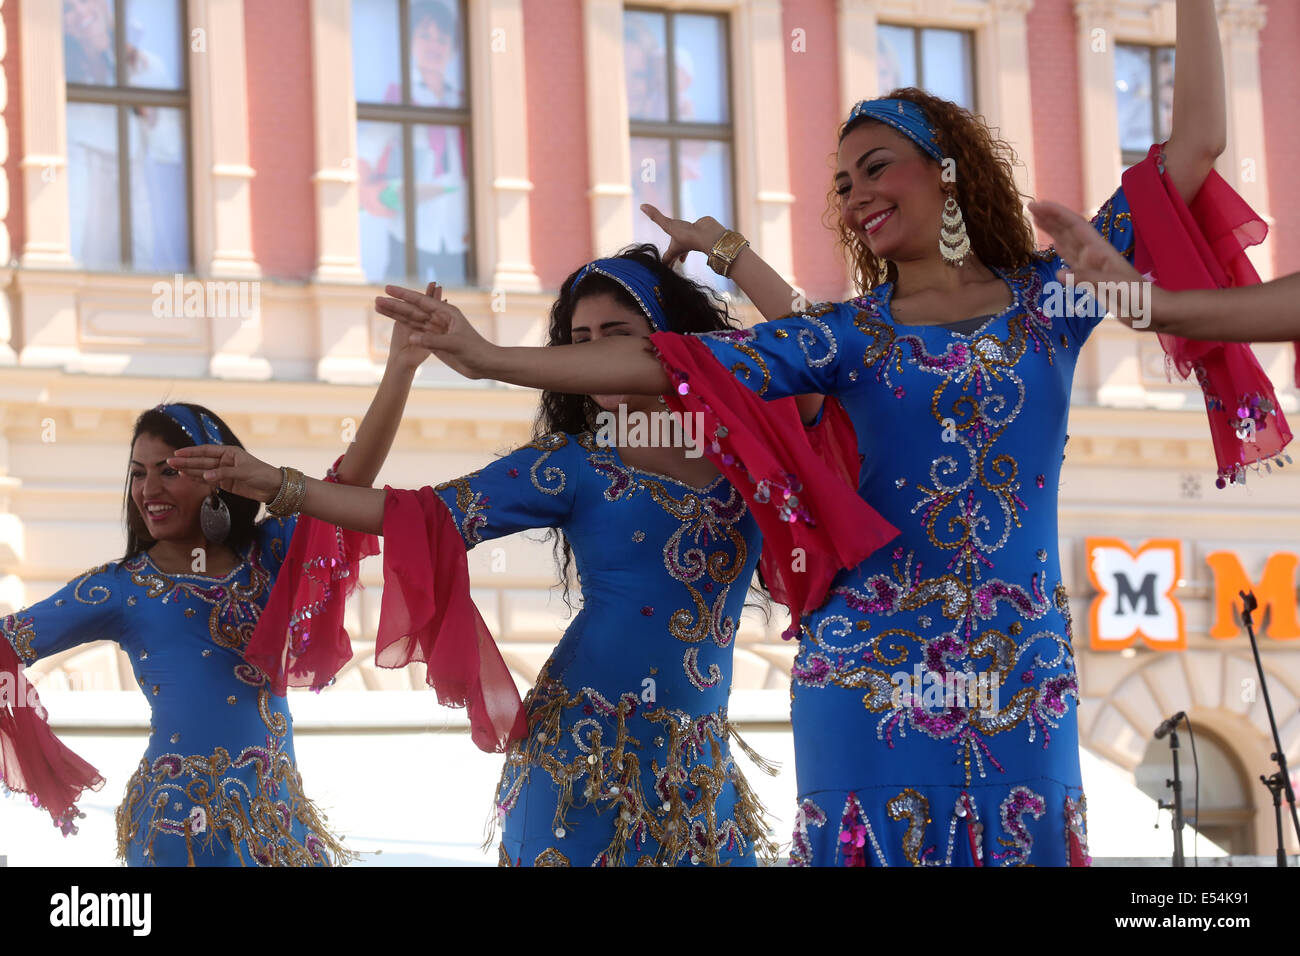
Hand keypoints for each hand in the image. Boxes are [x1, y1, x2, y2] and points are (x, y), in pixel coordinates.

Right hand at [167, 445, 284, 503]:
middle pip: (202, 461)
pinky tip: (187, 477)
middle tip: (170, 462)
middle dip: (186, 461)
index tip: (177, 452)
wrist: (274, 488)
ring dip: (189, 470)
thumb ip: (224, 474)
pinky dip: (198, 479)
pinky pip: (209, 480)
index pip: (206, 451)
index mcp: (229, 452)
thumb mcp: (244, 472)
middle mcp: (225, 461)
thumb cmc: (262, 474)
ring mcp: (224, 472)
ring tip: (175, 469)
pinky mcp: (226, 483)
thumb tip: (205, 476)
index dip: (191, 452)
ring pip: (203, 471)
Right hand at [374, 284, 495, 379]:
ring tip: (379, 308)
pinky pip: (416, 333)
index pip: (420, 301)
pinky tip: (392, 323)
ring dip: (396, 314)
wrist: (485, 365)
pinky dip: (404, 328)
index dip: (403, 295)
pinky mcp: (435, 342)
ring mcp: (437, 330)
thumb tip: (412, 338)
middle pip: (413, 309)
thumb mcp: (454, 344)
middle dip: (395, 304)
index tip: (387, 289)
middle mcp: (440, 319)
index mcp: (447, 313)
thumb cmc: (476, 351)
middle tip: (377, 299)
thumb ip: (432, 340)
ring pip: (412, 320)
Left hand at [640, 204, 726, 266]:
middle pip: (675, 257)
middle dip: (671, 262)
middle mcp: (683, 247)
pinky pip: (693, 239)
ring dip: (682, 254)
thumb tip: (642, 206)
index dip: (662, 266)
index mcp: (674, 249)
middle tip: (668, 268)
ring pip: (685, 250)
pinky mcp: (698, 234)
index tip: (659, 272)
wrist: (709, 234)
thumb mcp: (668, 225)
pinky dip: (692, 241)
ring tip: (681, 260)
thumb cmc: (688, 234)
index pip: (666, 259)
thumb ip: (656, 216)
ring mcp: (691, 241)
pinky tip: (694, 237)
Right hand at [1028, 200, 1156, 328]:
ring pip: (1069, 243)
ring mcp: (1093, 266)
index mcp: (1099, 251)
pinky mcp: (1092, 279)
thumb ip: (1085, 279)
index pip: (1074, 225)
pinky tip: (1055, 248)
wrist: (1154, 312)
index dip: (1056, 214)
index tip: (1038, 205)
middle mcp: (1094, 255)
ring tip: (1037, 221)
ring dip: (1053, 231)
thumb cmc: (1137, 297)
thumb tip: (1057, 274)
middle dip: (1051, 218)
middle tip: (1031, 208)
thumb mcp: (1112, 286)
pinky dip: (1061, 252)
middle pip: (1069, 231)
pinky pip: (1072, 261)